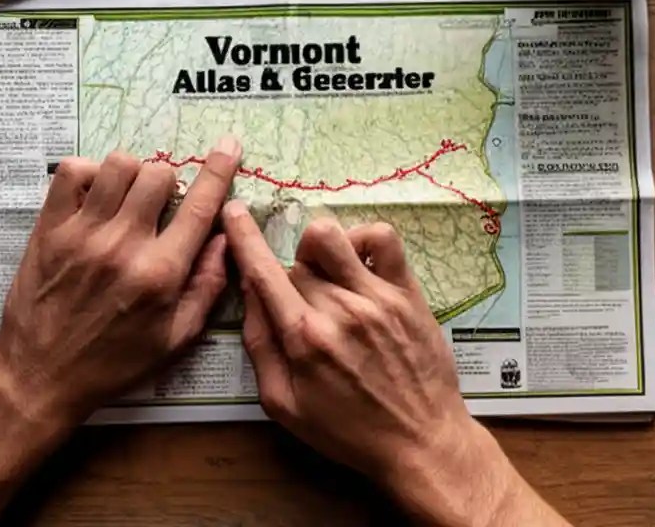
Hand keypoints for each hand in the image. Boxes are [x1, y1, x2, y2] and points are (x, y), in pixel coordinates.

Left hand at [0, 136, 241, 431]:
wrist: (41, 378)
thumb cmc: (113, 365)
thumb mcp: (176, 340)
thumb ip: (208, 287)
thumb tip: (226, 239)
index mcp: (160, 274)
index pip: (200, 206)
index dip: (219, 169)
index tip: (228, 146)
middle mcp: (123, 246)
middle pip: (159, 174)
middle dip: (169, 181)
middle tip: (161, 204)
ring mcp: (81, 234)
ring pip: (118, 164)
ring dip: (132, 173)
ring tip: (127, 197)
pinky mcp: (48, 230)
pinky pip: (70, 173)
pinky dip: (87, 173)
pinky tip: (93, 196)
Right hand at [223, 201, 536, 526]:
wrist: (421, 442)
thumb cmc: (349, 432)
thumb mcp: (284, 406)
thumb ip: (260, 346)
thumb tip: (249, 294)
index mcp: (304, 339)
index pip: (262, 272)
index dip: (243, 237)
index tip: (233, 212)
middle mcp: (339, 310)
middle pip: (295, 264)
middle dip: (289, 279)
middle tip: (304, 309)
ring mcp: (377, 297)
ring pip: (331, 238)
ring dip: (318, 249)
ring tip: (327, 275)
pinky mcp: (407, 293)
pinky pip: (382, 238)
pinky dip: (362, 238)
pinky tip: (358, 264)